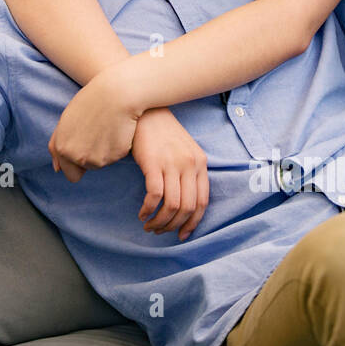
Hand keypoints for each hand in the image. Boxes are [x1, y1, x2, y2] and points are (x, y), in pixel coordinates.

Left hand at [49, 64, 143, 181]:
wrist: (116, 93)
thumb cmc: (91, 102)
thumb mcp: (66, 120)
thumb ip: (56, 145)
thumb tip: (57, 169)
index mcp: (61, 147)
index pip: (69, 173)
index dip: (77, 161)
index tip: (84, 144)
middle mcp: (76, 156)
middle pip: (85, 171)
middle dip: (89, 159)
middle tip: (95, 135)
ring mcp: (96, 158)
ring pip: (99, 164)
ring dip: (103, 152)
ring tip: (105, 128)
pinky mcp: (114, 156)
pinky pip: (115, 158)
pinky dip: (116, 147)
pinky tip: (116, 130)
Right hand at [130, 107, 208, 241]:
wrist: (145, 110)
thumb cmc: (161, 132)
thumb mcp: (183, 150)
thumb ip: (188, 172)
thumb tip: (184, 203)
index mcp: (200, 163)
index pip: (203, 202)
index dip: (193, 223)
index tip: (182, 235)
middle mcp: (190, 164)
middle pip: (188, 207)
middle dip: (174, 226)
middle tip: (160, 231)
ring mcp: (172, 163)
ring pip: (172, 205)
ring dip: (160, 221)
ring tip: (149, 225)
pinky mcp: (153, 162)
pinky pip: (155, 196)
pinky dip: (148, 209)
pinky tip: (141, 213)